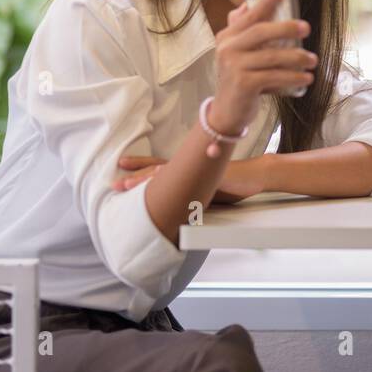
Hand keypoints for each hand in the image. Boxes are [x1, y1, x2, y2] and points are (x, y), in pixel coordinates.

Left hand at [114, 154, 266, 201]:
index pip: (161, 167)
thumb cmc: (236, 182)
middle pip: (157, 170)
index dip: (141, 167)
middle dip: (135, 176)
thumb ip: (196, 192)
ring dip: (144, 181)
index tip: (122, 166)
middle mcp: (189, 169)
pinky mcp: (205, 180)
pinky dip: (169, 185)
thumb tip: (183, 204)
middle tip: (115, 183)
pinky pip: (184, 184)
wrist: (256, 175)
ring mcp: (196, 174)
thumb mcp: (211, 187)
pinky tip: (156, 188)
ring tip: (125, 186)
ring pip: (165, 175)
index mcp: (189, 170)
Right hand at [213, 0, 316, 131]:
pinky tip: (306, 78)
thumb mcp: (237, 53)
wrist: (227, 112)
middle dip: (286, 28)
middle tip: (306, 27)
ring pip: (272, 56)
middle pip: (260, 32)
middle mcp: (227, 49)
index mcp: (227, 37)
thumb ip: (242, 30)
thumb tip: (245, 5)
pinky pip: (274, 76)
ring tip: (312, 60)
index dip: (264, 1)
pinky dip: (293, 77)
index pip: (248, 15)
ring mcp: (233, 67)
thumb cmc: (239, 78)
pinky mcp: (243, 84)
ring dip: (297, 57)